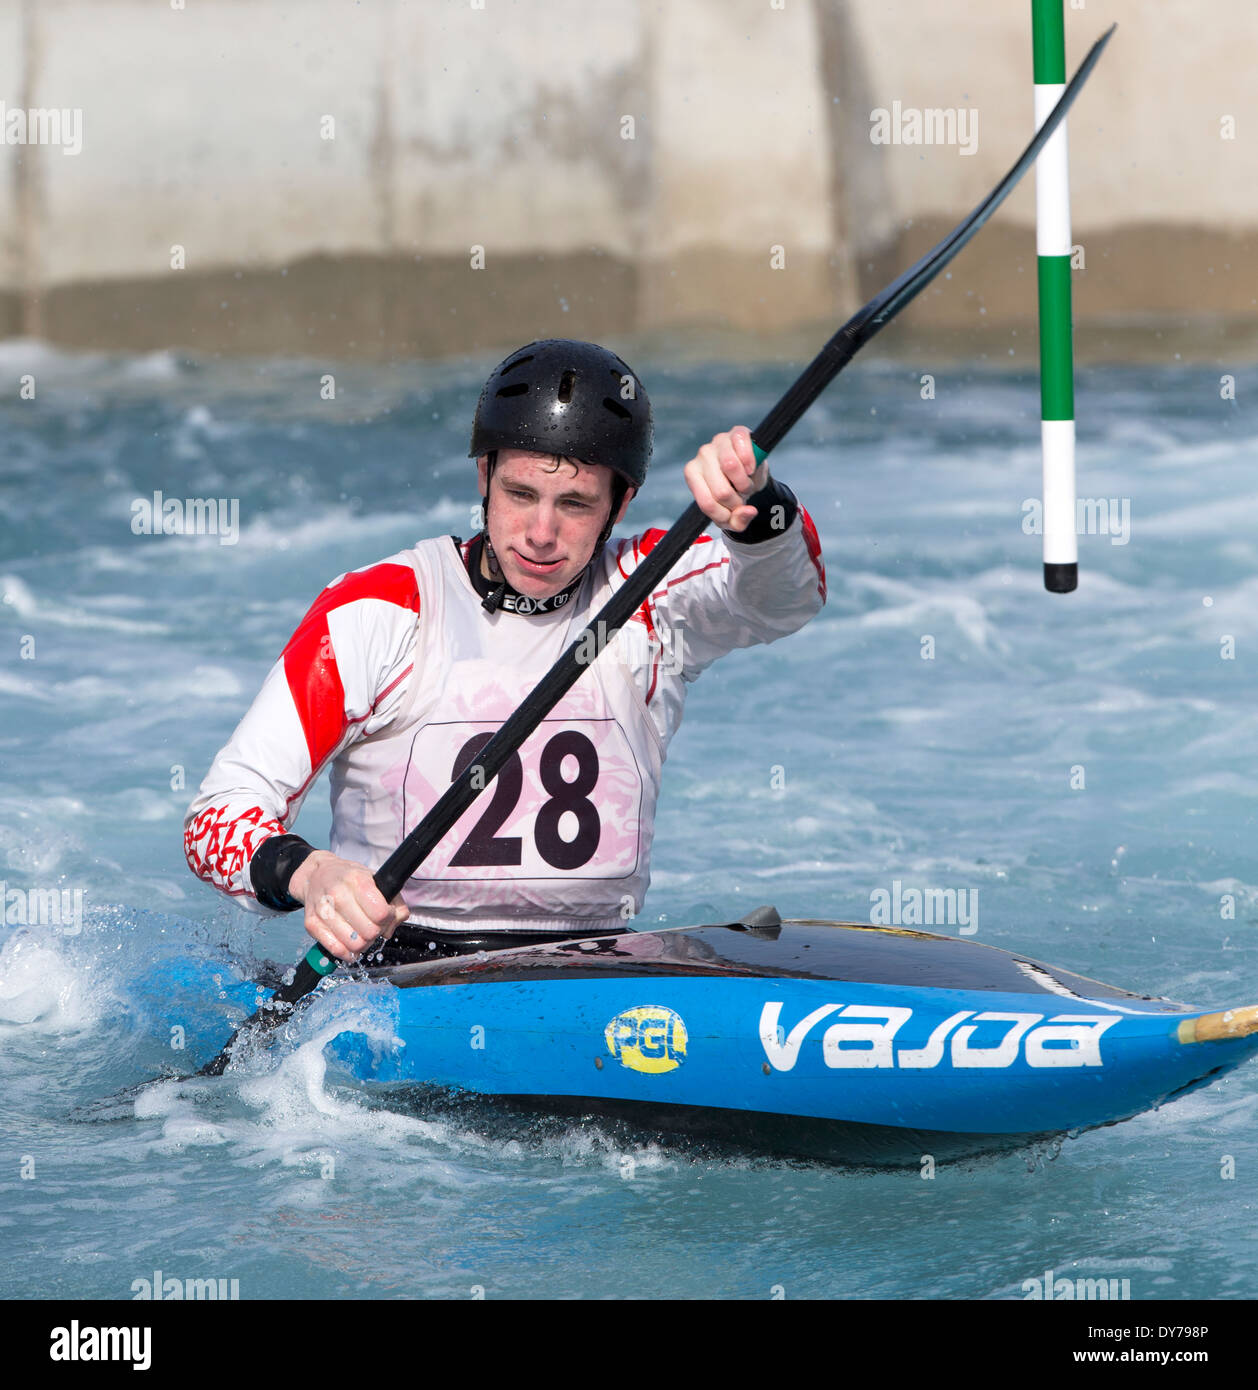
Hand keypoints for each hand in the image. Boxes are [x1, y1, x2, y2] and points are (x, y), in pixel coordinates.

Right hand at [287, 850, 408, 961]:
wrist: (316, 875)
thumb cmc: (349, 879)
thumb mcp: (377, 880)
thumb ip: (395, 903)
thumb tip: (389, 930)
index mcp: (357, 880)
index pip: (381, 913)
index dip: (388, 918)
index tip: (385, 914)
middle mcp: (338, 894)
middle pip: (370, 932)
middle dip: (376, 932)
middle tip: (373, 924)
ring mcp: (323, 911)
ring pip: (355, 944)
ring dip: (363, 943)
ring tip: (361, 932)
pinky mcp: (311, 924)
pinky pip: (336, 950)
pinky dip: (348, 952)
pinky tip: (351, 942)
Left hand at [682, 425, 767, 531]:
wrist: (750, 470)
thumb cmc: (734, 492)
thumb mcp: (732, 514)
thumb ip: (738, 521)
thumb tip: (749, 511)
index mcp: (692, 474)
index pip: (707, 504)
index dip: (726, 514)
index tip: (735, 511)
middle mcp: (701, 455)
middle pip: (721, 491)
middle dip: (738, 500)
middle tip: (741, 497)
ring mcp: (718, 441)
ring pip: (730, 466)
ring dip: (745, 483)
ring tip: (746, 484)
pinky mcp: (737, 432)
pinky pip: (743, 447)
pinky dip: (751, 462)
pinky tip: (751, 468)